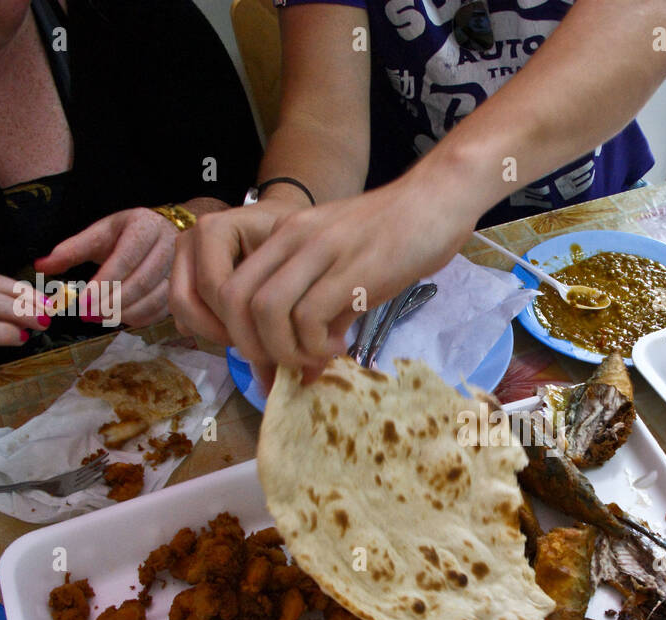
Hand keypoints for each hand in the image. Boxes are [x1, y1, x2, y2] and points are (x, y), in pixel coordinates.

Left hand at [36, 207, 179, 327]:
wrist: (166, 231)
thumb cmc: (127, 233)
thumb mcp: (100, 233)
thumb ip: (71, 250)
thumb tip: (41, 266)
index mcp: (144, 227)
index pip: (125, 258)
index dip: (104, 282)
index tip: (83, 301)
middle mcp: (168, 246)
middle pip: (141, 282)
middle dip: (112, 302)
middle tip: (88, 315)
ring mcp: (180, 269)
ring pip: (154, 299)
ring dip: (125, 313)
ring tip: (101, 318)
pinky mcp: (182, 288)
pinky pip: (163, 310)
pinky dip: (140, 318)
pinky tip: (120, 319)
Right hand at [168, 199, 290, 387]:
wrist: (287, 222)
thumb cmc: (300, 241)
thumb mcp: (304, 268)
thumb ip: (301, 309)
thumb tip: (300, 376)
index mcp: (217, 230)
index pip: (220, 291)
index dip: (247, 325)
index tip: (282, 342)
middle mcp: (191, 240)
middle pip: (193, 305)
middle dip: (228, 335)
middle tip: (266, 350)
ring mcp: (183, 258)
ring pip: (184, 312)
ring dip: (217, 336)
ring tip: (254, 343)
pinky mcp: (182, 276)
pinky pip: (184, 315)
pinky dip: (210, 332)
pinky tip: (241, 335)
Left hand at [173, 175, 479, 387]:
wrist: (437, 201)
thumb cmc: (396, 237)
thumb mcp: (344, 270)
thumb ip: (320, 315)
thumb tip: (307, 372)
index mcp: (283, 236)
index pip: (228, 288)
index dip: (238, 334)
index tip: (269, 359)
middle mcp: (292, 240)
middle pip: (235, 301)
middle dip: (253, 347)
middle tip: (285, 367)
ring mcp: (321, 252)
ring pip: (266, 310)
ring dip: (285, 349)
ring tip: (316, 357)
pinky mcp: (353, 270)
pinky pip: (309, 316)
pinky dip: (317, 345)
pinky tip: (340, 345)